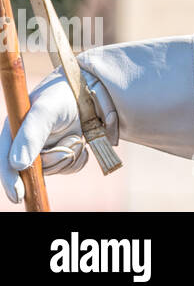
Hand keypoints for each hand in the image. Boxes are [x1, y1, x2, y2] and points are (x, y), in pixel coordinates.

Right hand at [1, 69, 115, 204]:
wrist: (92, 89)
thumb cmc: (64, 95)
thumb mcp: (46, 111)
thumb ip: (31, 134)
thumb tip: (17, 165)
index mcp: (14, 131)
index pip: (6, 161)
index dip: (9, 180)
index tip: (18, 196)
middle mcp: (27, 144)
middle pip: (34, 170)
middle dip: (55, 160)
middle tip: (73, 140)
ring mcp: (46, 150)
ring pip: (55, 169)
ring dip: (70, 154)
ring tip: (77, 134)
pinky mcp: (64, 152)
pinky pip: (71, 167)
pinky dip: (80, 158)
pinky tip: (82, 141)